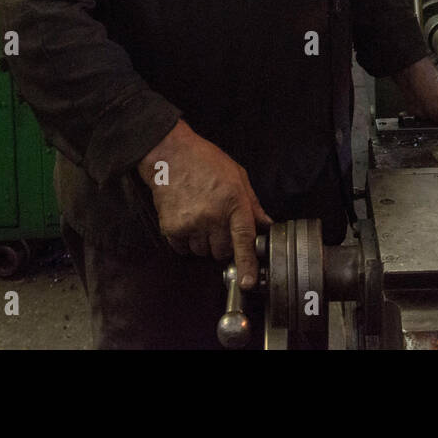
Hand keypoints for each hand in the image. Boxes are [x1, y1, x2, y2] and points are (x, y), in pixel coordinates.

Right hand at [138, 119, 272, 288]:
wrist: (170, 155)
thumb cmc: (206, 161)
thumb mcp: (238, 177)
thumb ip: (252, 204)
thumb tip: (266, 224)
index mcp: (234, 203)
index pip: (244, 240)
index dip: (247, 264)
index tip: (248, 282)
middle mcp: (213, 216)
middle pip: (223, 251)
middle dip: (223, 243)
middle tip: (218, 224)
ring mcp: (192, 224)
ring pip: (203, 252)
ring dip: (204, 242)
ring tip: (200, 218)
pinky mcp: (172, 228)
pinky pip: (182, 249)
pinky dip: (185, 241)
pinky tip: (186, 221)